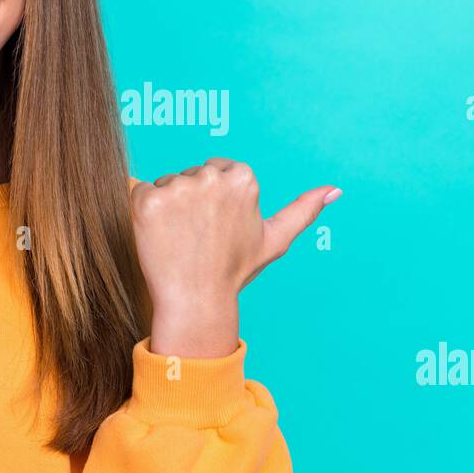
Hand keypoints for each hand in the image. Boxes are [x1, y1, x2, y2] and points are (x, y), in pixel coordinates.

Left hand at [130, 158, 341, 356]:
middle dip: (190, 200)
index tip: (216, 228)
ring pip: (165, 184)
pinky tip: (156, 237)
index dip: (213, 201)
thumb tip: (335, 190)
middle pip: (190, 175)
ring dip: (166, 208)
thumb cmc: (234, 271)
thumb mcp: (274, 239)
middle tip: (197, 237)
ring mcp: (178, 187)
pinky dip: (142, 213)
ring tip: (179, 239)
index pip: (217, 171)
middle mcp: (211, 176)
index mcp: (243, 178)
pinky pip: (137, 192)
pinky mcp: (147, 200)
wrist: (197, 301)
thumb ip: (303, 210)